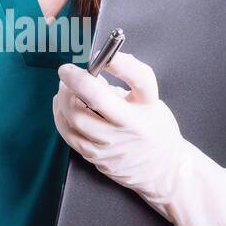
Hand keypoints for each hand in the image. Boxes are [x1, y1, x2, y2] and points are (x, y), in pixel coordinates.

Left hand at [51, 51, 225, 225]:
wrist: (163, 171)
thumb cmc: (156, 130)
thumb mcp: (152, 102)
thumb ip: (127, 85)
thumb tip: (96, 68)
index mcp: (149, 106)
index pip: (139, 79)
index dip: (121, 63)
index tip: (106, 55)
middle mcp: (131, 126)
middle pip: (95, 99)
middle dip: (75, 80)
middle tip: (66, 71)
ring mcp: (112, 145)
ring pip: (75, 118)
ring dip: (63, 99)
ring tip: (64, 90)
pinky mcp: (98, 158)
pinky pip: (70, 135)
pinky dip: (61, 117)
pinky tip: (62, 108)